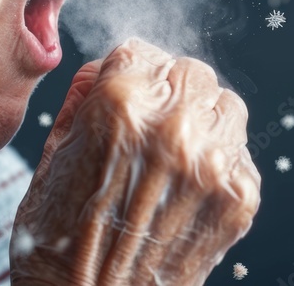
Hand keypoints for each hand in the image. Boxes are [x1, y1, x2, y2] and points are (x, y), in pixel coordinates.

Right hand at [9, 38, 260, 284]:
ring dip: (204, 121)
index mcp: (120, 105)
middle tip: (154, 124)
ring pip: (227, 105)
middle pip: (192, 71)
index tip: (128, 91)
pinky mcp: (239, 198)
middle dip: (171, 90)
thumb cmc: (58, 243)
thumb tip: (107, 66)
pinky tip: (188, 190)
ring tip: (177, 155)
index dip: (131, 72)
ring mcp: (213, 163)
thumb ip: (82, 97)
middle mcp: (174, 126)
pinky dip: (220, 165)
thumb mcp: (52, 157)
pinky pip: (241, 155)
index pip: (142, 50)